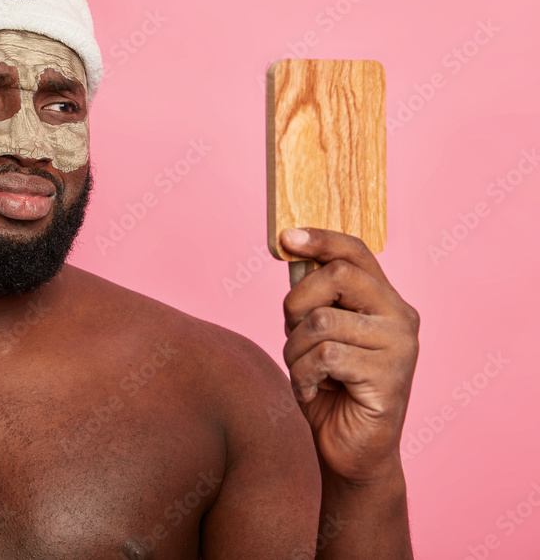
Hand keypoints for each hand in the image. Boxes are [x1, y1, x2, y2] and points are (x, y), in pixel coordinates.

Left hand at [280, 227, 418, 483]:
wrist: (350, 450)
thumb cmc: (331, 388)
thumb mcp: (317, 335)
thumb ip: (314, 299)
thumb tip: (292, 251)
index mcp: (386, 301)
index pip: (356, 252)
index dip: (320, 239)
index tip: (287, 237)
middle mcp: (401, 317)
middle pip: (336, 276)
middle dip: (296, 304)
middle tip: (292, 334)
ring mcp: (400, 347)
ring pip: (322, 321)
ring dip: (295, 350)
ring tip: (306, 372)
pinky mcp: (388, 376)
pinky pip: (325, 356)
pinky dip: (304, 375)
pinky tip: (314, 390)